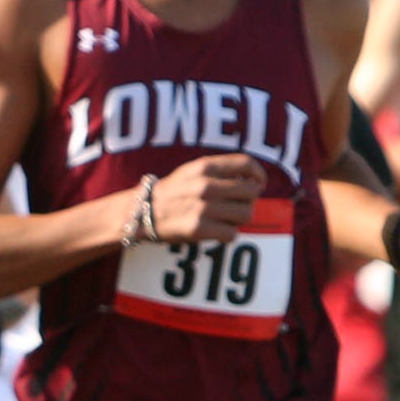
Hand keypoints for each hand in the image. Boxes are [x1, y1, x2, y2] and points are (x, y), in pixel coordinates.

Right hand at [146, 154, 262, 243]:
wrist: (140, 212)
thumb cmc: (171, 192)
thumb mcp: (191, 171)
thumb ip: (219, 170)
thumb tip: (253, 180)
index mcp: (205, 167)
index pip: (247, 164)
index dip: (259, 175)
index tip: (257, 184)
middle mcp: (205, 185)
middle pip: (251, 191)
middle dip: (248, 200)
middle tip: (236, 206)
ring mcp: (202, 207)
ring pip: (246, 214)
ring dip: (239, 219)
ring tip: (225, 219)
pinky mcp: (198, 228)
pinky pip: (232, 234)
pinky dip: (227, 235)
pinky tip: (216, 232)